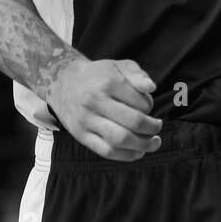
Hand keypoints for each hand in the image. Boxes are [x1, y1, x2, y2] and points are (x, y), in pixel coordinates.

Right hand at [46, 58, 163, 160]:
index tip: (148, 106)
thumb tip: (151, 87)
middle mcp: (95, 101)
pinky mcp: (81, 135)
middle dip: (151, 128)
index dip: (150, 106)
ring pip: (120, 139)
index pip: (140, 102)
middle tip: (158, 127)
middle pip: (133, 122)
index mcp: (108, 82)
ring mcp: (86, 120)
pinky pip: (106, 151)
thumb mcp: (117, 66)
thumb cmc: (97, 75)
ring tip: (154, 143)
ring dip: (143, 145)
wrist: (63, 83)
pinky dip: (126, 155)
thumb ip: (137, 74)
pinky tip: (138, 152)